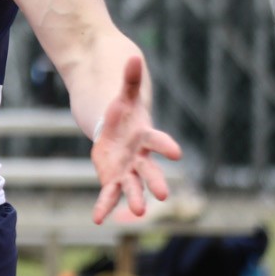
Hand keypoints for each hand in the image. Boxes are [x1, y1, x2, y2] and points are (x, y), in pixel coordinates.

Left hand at [89, 55, 182, 224]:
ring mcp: (127, 170)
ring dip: (134, 198)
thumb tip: (133, 56)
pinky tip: (98, 219)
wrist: (115, 129)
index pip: (157, 141)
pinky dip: (104, 205)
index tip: (177, 153)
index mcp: (145, 136)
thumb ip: (129, 78)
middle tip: (164, 195)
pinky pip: (109, 194)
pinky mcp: (112, 178)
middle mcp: (140, 157)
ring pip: (132, 186)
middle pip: (149, 170)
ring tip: (139, 212)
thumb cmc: (124, 112)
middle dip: (155, 181)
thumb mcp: (124, 94)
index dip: (165, 145)